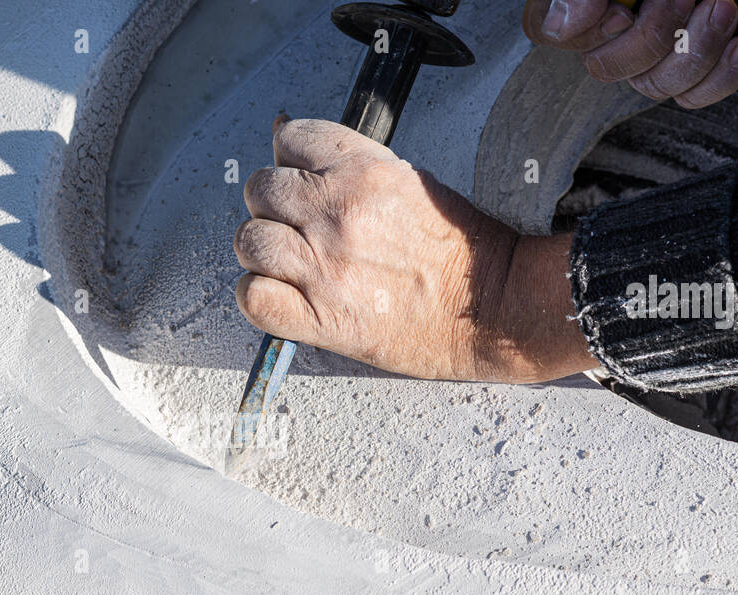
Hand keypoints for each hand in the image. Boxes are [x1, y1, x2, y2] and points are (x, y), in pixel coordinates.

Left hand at [234, 117, 594, 384]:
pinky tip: (282, 296)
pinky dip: (258, 296)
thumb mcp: (406, 177)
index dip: (291, 161)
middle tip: (300, 229)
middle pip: (261, 190)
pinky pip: (252, 297)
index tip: (305, 182)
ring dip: (263, 253)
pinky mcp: (321, 319)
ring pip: (249, 242)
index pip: (288, 139)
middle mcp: (337, 214)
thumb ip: (343, 157)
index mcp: (361, 171)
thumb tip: (280, 132)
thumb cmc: (453, 246)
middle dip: (274, 206)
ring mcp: (325, 268)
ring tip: (291, 265)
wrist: (488, 306)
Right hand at [522, 0, 737, 108]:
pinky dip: (723, 74)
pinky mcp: (702, 64)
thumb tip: (564, 23)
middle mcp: (619, 21)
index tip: (620, 11)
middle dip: (653, 35)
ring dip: (695, 47)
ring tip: (725, 8)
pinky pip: (693, 98)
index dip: (579, 32)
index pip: (546, 29)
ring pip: (651, 86)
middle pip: (602, 68)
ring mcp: (660, 46)